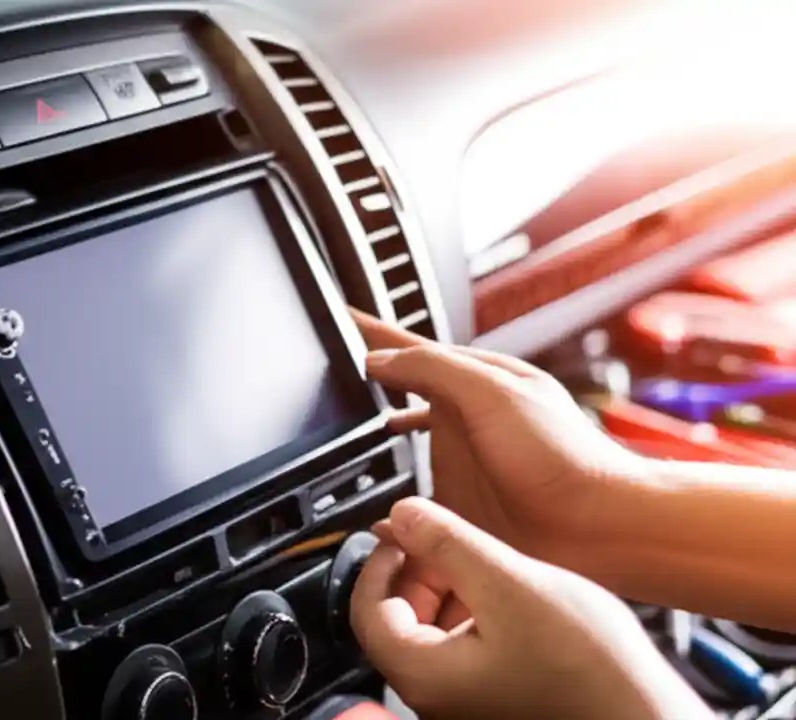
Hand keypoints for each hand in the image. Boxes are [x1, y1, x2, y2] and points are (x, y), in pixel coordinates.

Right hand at [350, 308, 646, 558]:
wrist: (598, 526)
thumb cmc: (563, 456)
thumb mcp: (494, 393)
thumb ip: (433, 369)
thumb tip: (378, 360)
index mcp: (472, 381)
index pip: (408, 346)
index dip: (370, 331)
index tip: (337, 316)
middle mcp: (463, 418)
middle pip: (401, 391)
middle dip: (367, 377)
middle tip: (330, 365)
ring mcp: (461, 462)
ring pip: (400, 443)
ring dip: (371, 436)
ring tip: (344, 427)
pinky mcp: (459, 507)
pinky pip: (410, 496)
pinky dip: (385, 495)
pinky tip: (373, 506)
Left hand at [351, 497, 709, 719]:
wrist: (650, 718)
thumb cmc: (593, 671)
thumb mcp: (510, 584)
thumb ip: (448, 545)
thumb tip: (401, 515)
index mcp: (424, 676)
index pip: (366, 608)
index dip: (380, 559)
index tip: (403, 529)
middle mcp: (436, 700)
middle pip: (396, 623)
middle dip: (416, 573)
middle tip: (444, 541)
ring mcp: (466, 706)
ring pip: (432, 636)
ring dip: (447, 593)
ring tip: (483, 563)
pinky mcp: (496, 704)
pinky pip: (464, 654)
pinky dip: (474, 618)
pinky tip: (508, 599)